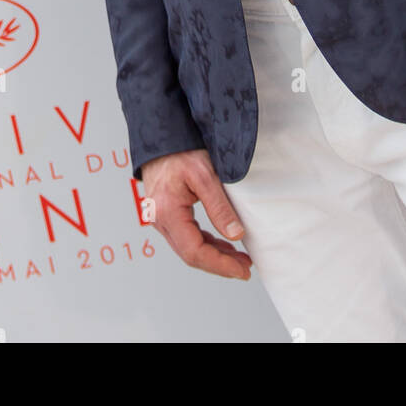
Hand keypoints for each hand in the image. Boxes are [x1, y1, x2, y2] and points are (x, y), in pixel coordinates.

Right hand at [140, 148, 253, 279]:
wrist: (161, 136)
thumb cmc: (179, 150)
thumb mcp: (204, 174)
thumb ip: (219, 206)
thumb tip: (235, 234)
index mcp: (167, 212)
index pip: (194, 251)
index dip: (219, 265)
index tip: (241, 270)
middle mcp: (160, 220)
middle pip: (191, 255)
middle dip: (220, 264)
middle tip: (245, 269)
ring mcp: (161, 219)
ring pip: (188, 248)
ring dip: (214, 256)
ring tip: (239, 259)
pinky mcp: (167, 215)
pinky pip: (186, 237)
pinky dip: (206, 243)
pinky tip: (223, 245)